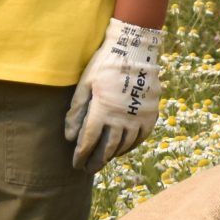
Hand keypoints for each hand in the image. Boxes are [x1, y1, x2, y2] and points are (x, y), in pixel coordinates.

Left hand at [64, 18, 163, 169]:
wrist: (136, 49)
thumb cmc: (105, 64)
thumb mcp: (85, 84)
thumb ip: (76, 111)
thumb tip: (69, 136)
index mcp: (102, 110)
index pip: (88, 141)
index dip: (81, 155)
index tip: (76, 163)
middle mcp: (121, 118)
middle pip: (107, 148)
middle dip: (96, 161)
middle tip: (88, 169)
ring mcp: (138, 117)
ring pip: (124, 145)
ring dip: (112, 155)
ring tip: (104, 160)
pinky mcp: (150, 113)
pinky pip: (141, 137)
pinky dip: (131, 146)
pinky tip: (123, 149)